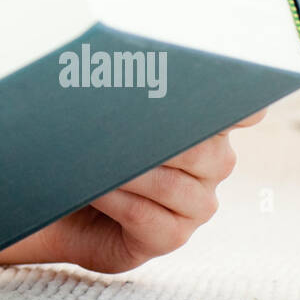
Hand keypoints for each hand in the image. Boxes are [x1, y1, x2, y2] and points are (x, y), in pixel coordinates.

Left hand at [0, 108, 267, 272]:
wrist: (62, 197)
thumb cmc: (88, 144)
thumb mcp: (108, 111)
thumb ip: (130, 92)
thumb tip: (128, 62)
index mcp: (204, 125)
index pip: (237, 110)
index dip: (238, 105)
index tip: (235, 99)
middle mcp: (213, 165)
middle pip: (201, 151)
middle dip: (157, 138)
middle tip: (116, 124)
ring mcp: (197, 205)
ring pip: (172, 187)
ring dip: (129, 172)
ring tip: (92, 159)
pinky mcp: (172, 237)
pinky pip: (148, 218)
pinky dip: (117, 200)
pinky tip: (93, 190)